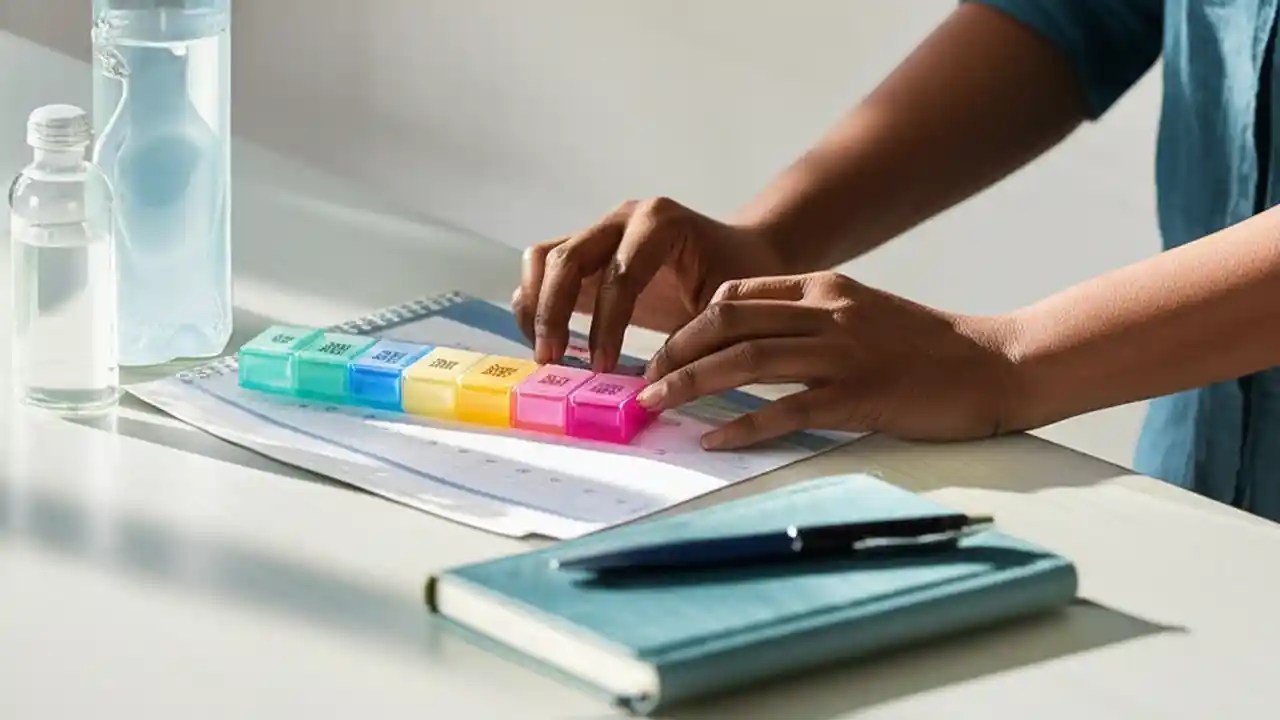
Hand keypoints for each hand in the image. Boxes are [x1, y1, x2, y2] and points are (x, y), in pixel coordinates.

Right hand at [512, 197, 786, 369]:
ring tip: (545, 354)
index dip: (606, 325)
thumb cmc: (740, 276)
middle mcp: (621, 219)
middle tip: (553, 361)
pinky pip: (542, 270)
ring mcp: (598, 232)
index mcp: (660, 223)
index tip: (602, 369)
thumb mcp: (730, 306)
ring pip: (542, 259)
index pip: (620, 274)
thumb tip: (653, 383)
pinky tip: (549, 343)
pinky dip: (535, 305)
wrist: (740, 251)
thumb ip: (696, 339)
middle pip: (566, 259)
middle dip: (553, 313)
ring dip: (535, 307)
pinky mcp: (585, 252)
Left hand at [637, 271, 1019, 448]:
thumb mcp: (861, 312)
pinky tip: (714, 440)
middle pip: (727, 320)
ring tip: (655, 405)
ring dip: (690, 382)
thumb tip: (744, 342)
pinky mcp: (859, 396)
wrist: (995, 364)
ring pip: (745, 360)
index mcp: (825, 287)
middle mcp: (827, 312)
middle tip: (645, 380)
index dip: (689, 322)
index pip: (736, 293)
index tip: (663, 349)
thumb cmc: (925, 347)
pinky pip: (785, 409)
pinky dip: (742, 426)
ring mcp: (843, 353)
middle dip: (674, 349)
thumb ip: (808, 317)